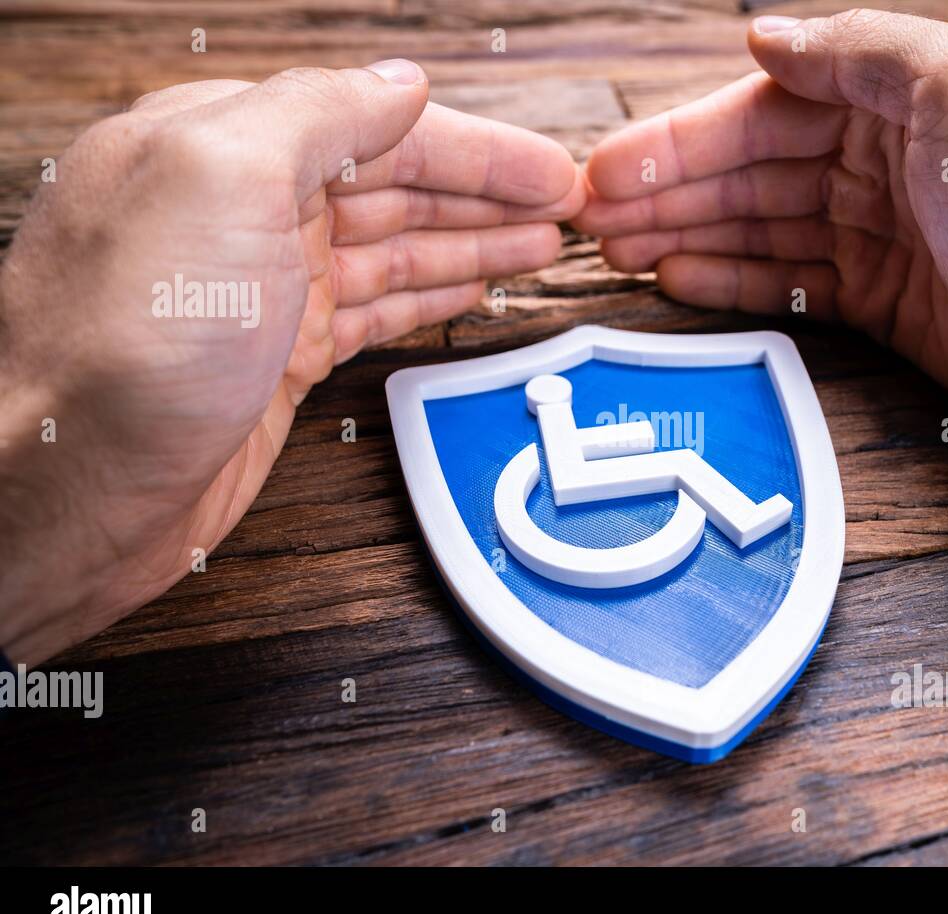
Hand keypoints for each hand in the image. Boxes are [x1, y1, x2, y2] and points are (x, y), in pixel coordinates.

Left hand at [0, 60, 582, 663]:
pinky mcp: (275, 357)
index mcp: (223, 145)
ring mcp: (260, 287)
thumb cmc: (123, 342)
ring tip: (542, 244)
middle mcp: (240, 210)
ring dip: (473, 243)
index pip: (376, 125)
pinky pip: (374, 309)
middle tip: (567, 208)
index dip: (474, 148)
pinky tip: (473, 290)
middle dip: (487, 195)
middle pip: (393, 185)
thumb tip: (400, 82)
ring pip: (393, 249)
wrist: (71, 487)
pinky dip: (430, 297)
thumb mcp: (220, 178)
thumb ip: (318, 114)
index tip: (549, 168)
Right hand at [575, 11, 947, 536]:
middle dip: (667, 192)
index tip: (610, 169)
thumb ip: (855, 51)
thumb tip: (761, 33)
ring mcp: (883, 231)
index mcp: (901, 91)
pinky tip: (678, 280)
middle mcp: (887, 156)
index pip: (764, 107)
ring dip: (686, 235)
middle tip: (591, 223)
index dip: (681, 139)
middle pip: (750, 168)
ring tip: (617, 253)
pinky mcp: (884, 301)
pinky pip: (788, 284)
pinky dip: (734, 281)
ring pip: (760, 226)